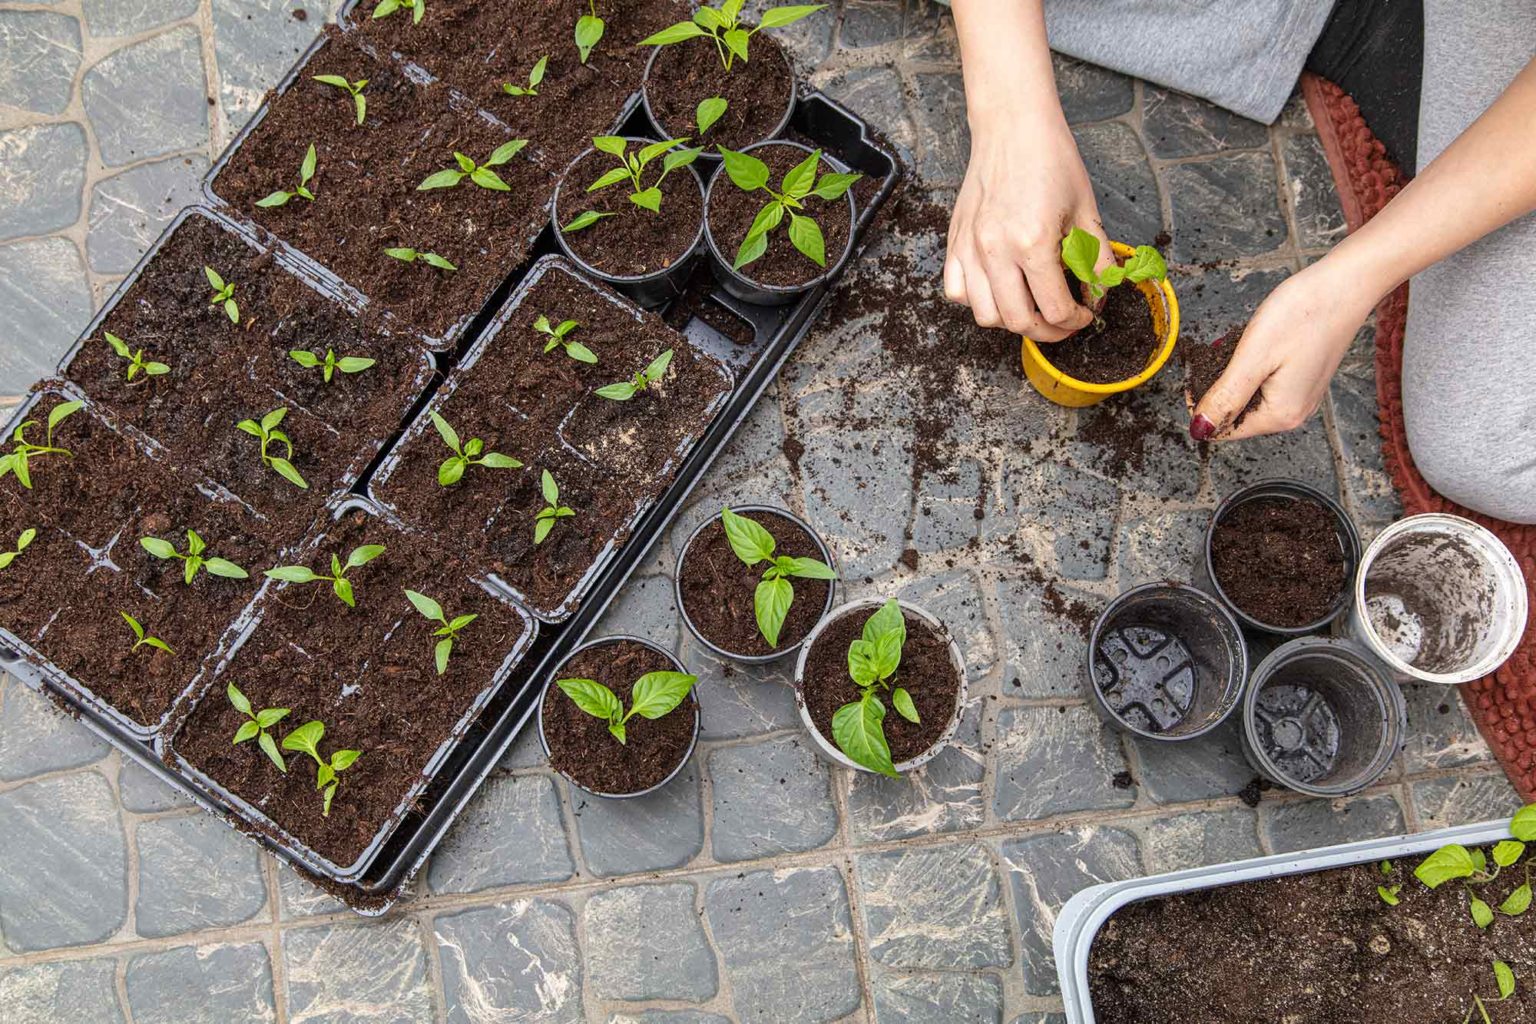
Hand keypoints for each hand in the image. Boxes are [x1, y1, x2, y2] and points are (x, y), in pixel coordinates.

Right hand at [944, 119, 1112, 339]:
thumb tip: (1101, 291)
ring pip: (985, 315)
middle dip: (1048, 331)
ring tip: (1032, 309)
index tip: (1085, 314)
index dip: (1077, 320)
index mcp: (1033, 242)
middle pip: (1018, 321)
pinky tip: (999, 290)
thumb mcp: (1085, 209)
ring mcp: (971, 248)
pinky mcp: (955, 242)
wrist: (1013, 127)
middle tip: (1063, 323)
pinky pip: (957, 292)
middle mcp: (996, 250)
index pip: (1055, 308)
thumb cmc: (1050, 159)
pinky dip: (977, 301)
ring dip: (1012, 321)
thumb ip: (1096, 258)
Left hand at [1190, 258, 1377, 440]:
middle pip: (1237, 416)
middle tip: (1215, 353)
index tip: (1194, 373)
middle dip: (1218, 389)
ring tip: (1236, 345)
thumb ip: (1225, 397)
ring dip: (1234, 377)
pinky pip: (1266, 385)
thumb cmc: (1304, 314)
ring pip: (1250, 398)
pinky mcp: (1305, 380)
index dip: (1200, 407)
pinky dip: (1252, 369)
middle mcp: (1294, 413)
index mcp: (1280, 415)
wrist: (1345, 285)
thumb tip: (1200, 429)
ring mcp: (1302, 397)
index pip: (1223, 430)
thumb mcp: (1252, 358)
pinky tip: (1255, 345)